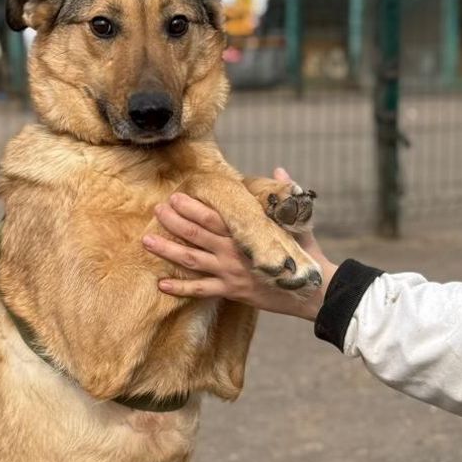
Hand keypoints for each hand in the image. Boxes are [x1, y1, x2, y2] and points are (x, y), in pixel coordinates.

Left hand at [141, 168, 337, 320]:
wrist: (315, 291)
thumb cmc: (304, 252)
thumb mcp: (296, 221)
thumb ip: (284, 195)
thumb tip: (279, 170)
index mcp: (247, 232)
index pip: (214, 217)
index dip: (192, 208)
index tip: (175, 197)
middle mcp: (234, 251)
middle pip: (196, 234)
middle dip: (173, 222)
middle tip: (156, 211)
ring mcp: (230, 272)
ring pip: (192, 260)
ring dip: (167, 251)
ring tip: (146, 241)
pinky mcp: (231, 291)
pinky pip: (201, 290)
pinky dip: (180, 288)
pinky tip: (161, 284)